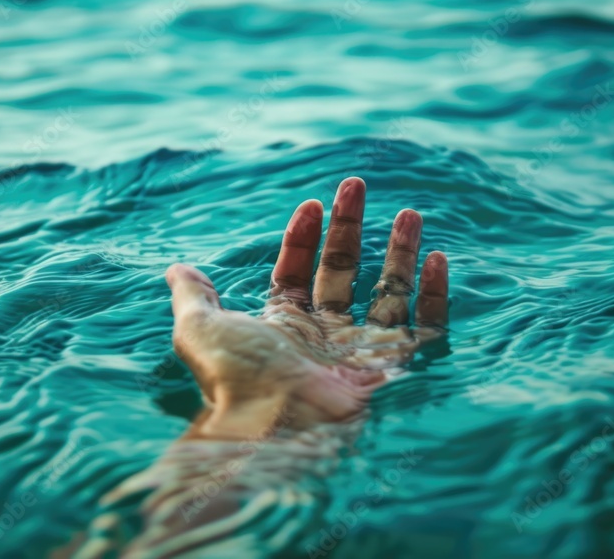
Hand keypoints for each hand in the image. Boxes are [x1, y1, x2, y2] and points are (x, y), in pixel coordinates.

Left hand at [165, 177, 448, 438]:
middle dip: (350, 229)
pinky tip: (437, 258)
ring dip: (399, 253)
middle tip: (357, 186)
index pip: (297, 273)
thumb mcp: (200, 328)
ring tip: (410, 213)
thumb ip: (193, 296)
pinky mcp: (392, 369)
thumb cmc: (235, 377)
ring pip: (389, 293)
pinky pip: (425, 329)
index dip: (303, 239)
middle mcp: (324, 337)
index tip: (312, 204)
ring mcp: (360, 352)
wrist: (271, 427)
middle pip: (342, 273)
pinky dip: (434, 296)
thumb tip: (176, 268)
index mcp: (283, 325)